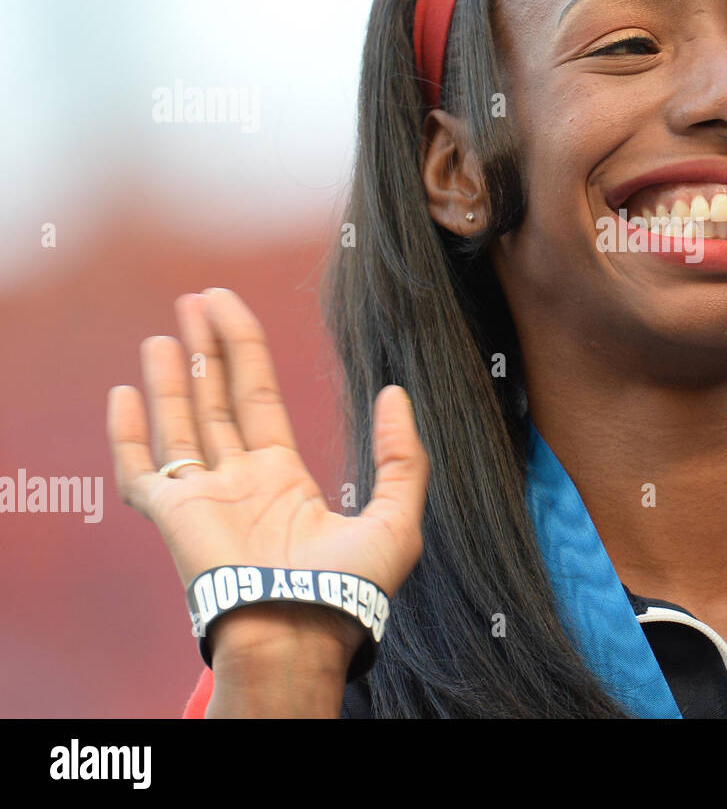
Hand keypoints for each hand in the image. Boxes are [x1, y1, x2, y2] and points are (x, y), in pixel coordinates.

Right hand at [107, 288, 428, 668]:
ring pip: (180, 424)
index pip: (255, 398)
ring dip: (170, 379)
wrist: (303, 630)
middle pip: (214, 400)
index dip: (242, 350)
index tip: (229, 307)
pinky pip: (140, 470)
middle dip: (206, 349)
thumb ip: (399, 455)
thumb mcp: (397, 515)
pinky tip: (123, 394)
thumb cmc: (351, 586)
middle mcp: (238, 482)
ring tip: (164, 332)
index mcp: (282, 478)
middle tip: (197, 299)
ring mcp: (202, 498)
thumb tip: (394, 394)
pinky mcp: (172, 518)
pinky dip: (127, 434)